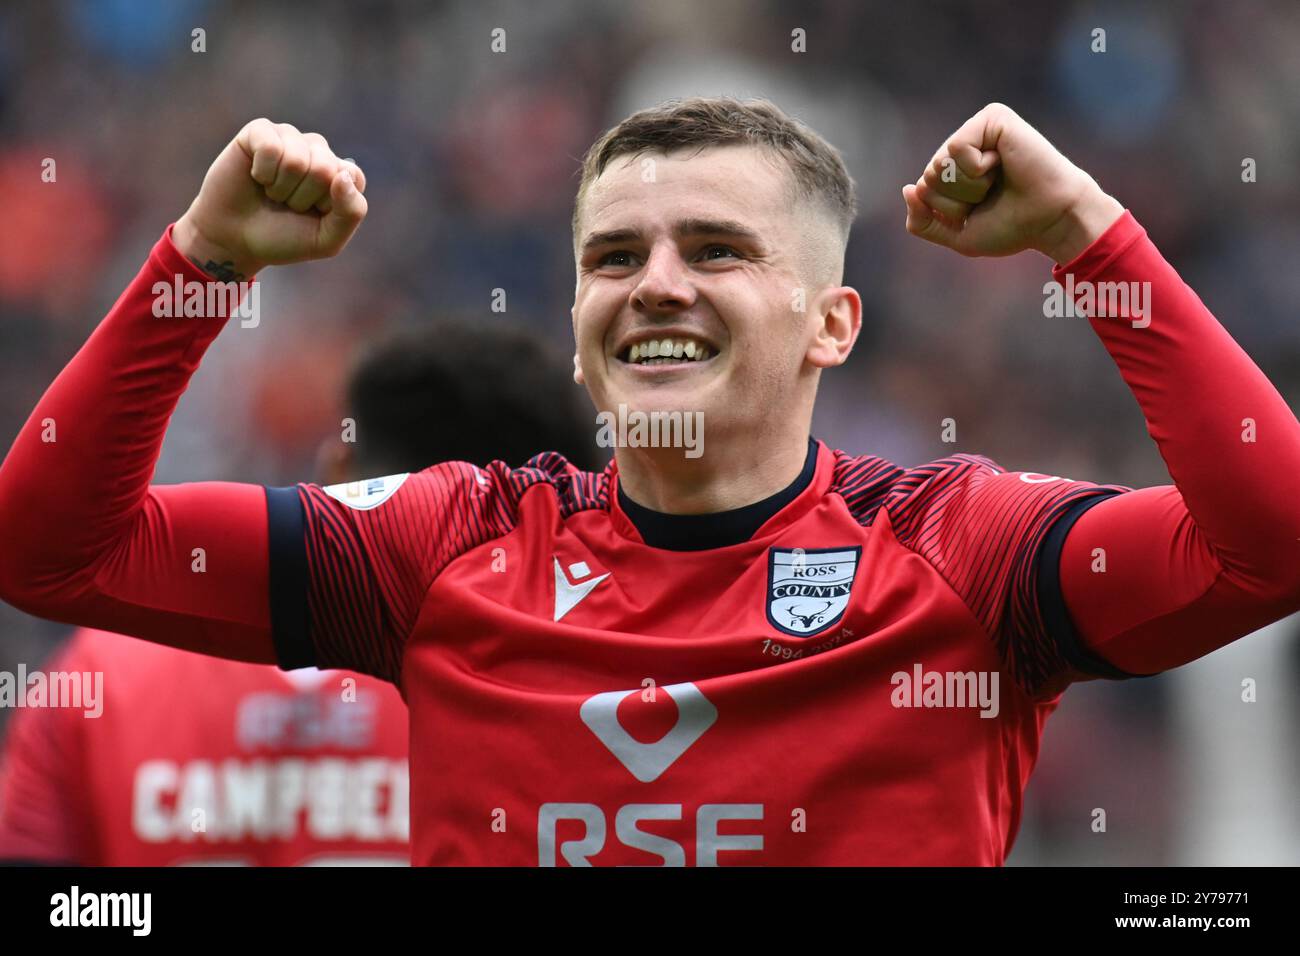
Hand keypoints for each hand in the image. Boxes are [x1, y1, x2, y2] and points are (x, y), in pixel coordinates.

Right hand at [173, 119, 368, 278]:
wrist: (234, 239)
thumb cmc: (283, 238)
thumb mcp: (326, 240)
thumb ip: (351, 212)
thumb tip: (343, 175)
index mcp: (341, 174)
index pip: (353, 178)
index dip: (330, 204)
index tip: (314, 214)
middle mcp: (319, 151)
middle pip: (325, 169)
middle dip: (302, 198)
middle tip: (287, 204)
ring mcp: (290, 138)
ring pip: (297, 160)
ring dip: (280, 188)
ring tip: (271, 193)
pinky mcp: (261, 131)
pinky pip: (270, 147)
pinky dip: (262, 172)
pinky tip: (257, 176)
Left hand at [902, 103, 1122, 263]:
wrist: (1051, 220)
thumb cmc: (1011, 226)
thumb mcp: (957, 234)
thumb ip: (923, 221)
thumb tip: (908, 188)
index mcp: (955, 170)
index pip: (922, 191)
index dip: (949, 212)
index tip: (982, 210)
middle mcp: (964, 146)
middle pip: (928, 178)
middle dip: (956, 200)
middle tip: (991, 195)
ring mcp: (978, 130)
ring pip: (939, 165)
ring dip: (968, 186)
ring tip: (998, 180)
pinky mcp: (992, 118)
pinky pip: (957, 148)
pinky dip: (977, 167)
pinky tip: (1002, 163)